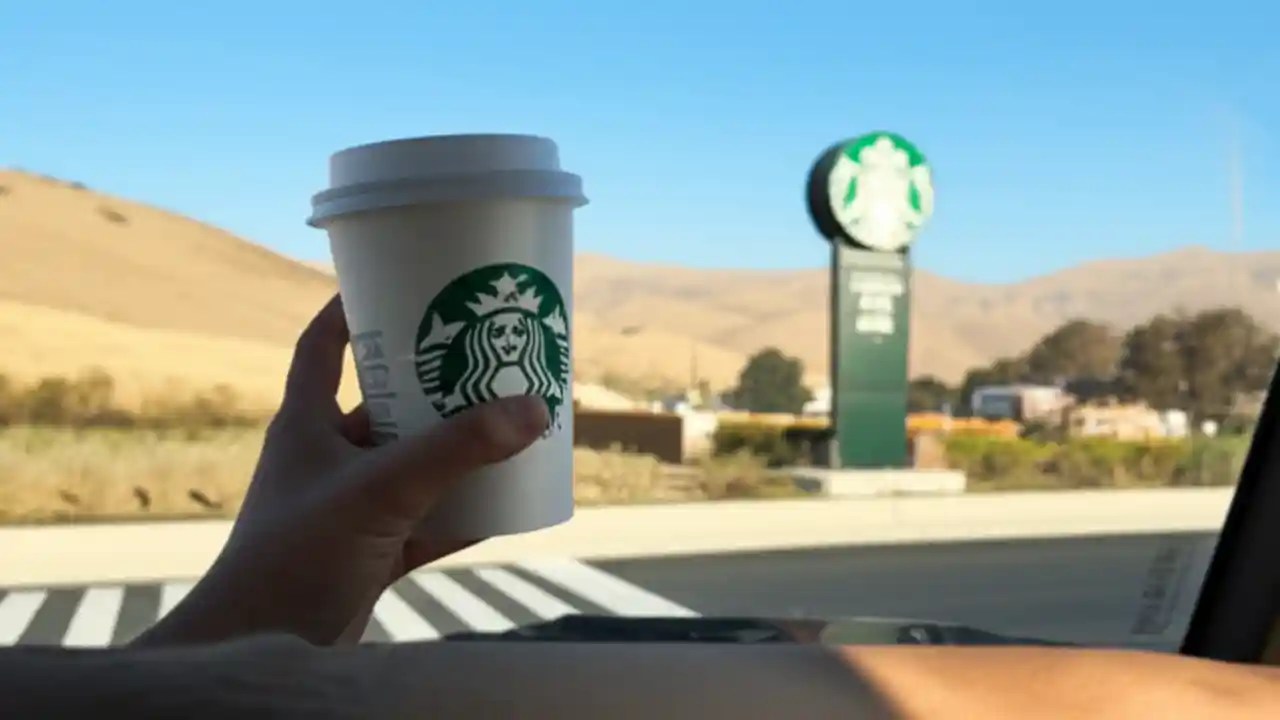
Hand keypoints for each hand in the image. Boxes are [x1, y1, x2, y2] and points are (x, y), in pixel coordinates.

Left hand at [134, 295, 547, 646]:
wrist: (262, 649)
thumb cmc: (294, 555)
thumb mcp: (380, 490)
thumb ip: (456, 450)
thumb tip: (534, 409)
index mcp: (305, 425)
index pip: (321, 346)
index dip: (350, 311)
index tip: (395, 283)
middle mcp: (326, 460)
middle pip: (386, 406)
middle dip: (435, 386)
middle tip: (487, 358)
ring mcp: (350, 509)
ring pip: (414, 467)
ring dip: (457, 452)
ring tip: (511, 425)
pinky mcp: (370, 554)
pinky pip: (428, 523)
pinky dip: (464, 514)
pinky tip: (507, 504)